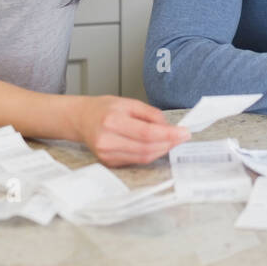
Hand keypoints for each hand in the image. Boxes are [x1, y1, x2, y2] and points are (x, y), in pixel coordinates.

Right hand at [73, 96, 191, 166]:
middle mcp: (107, 140)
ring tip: (172, 140)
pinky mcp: (109, 162)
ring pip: (143, 157)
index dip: (169, 134)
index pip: (147, 133)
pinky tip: (157, 146)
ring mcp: (106, 154)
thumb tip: (169, 127)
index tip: (184, 132)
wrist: (82, 119)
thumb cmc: (104, 109)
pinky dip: (150, 154)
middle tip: (182, 136)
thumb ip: (151, 114)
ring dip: (162, 150)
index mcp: (112, 121)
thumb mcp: (129, 103)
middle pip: (146, 148)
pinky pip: (136, 160)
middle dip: (169, 143)